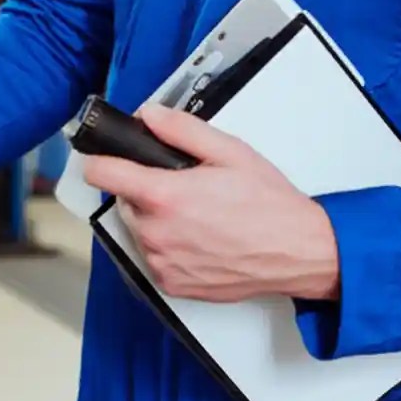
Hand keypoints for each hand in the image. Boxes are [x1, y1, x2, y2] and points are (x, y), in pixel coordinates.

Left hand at [83, 105, 339, 302]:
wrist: (299, 253)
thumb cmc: (270, 207)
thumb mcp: (230, 152)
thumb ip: (182, 130)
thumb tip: (150, 115)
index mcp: (165, 197)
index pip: (103, 174)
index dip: (101, 160)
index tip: (102, 157)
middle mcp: (157, 233)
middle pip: (126, 202)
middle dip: (147, 191)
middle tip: (185, 189)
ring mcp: (162, 262)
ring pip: (140, 230)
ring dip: (158, 221)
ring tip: (199, 217)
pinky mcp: (171, 284)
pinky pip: (155, 258)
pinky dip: (170, 247)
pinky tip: (201, 240)